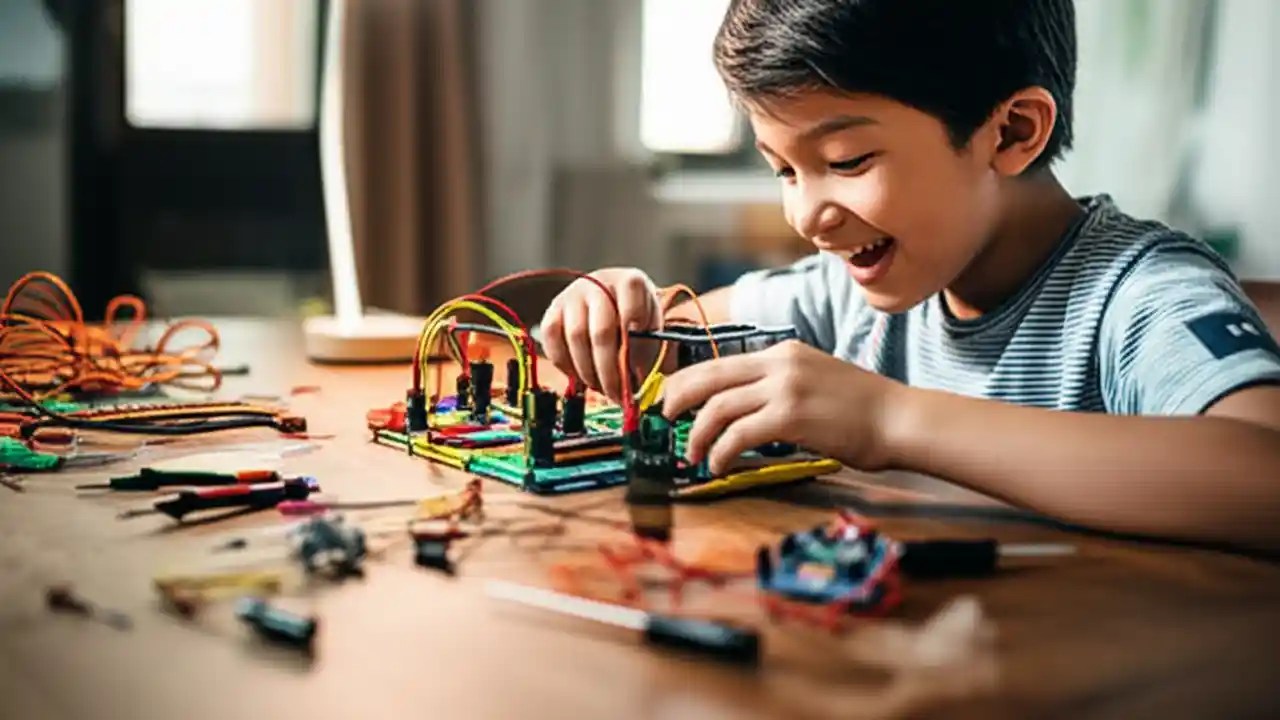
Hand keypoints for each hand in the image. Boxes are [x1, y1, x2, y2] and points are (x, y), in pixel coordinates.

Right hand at [540, 268, 661, 402]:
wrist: (610, 298)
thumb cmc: (635, 317)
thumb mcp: (652, 326)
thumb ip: (648, 348)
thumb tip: (638, 380)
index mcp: (630, 281)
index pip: (632, 303)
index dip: (636, 334)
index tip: (639, 365)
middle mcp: (598, 283)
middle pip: (602, 332)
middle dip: (610, 371)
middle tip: (618, 395)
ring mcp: (572, 295)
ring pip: (575, 339)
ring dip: (589, 372)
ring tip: (602, 389)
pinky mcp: (553, 310)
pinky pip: (552, 341)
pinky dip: (566, 365)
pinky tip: (581, 377)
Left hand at [662, 340, 903, 473]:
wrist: (901, 419)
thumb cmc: (864, 411)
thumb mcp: (817, 382)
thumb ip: (781, 388)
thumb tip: (745, 413)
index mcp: (784, 353)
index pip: (721, 363)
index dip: (688, 382)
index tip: (671, 401)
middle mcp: (780, 363)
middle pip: (709, 376)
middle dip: (677, 399)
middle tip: (663, 421)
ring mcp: (785, 387)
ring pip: (718, 407)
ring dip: (698, 434)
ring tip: (692, 456)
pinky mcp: (791, 416)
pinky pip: (738, 434)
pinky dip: (721, 452)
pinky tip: (718, 466)